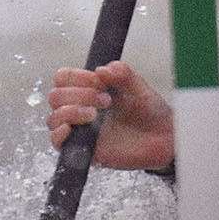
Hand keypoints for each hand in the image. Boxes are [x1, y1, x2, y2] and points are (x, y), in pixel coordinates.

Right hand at [44, 61, 175, 169]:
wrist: (164, 137)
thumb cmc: (150, 112)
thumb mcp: (138, 87)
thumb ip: (122, 74)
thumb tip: (102, 69)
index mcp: (89, 90)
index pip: (64, 78)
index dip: (76, 77)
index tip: (98, 81)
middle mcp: (81, 108)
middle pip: (56, 96)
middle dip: (78, 94)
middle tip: (105, 99)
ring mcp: (80, 129)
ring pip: (54, 118)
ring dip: (71, 112)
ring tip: (95, 114)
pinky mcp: (83, 150)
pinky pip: (57, 143)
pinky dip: (60, 134)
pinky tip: (73, 128)